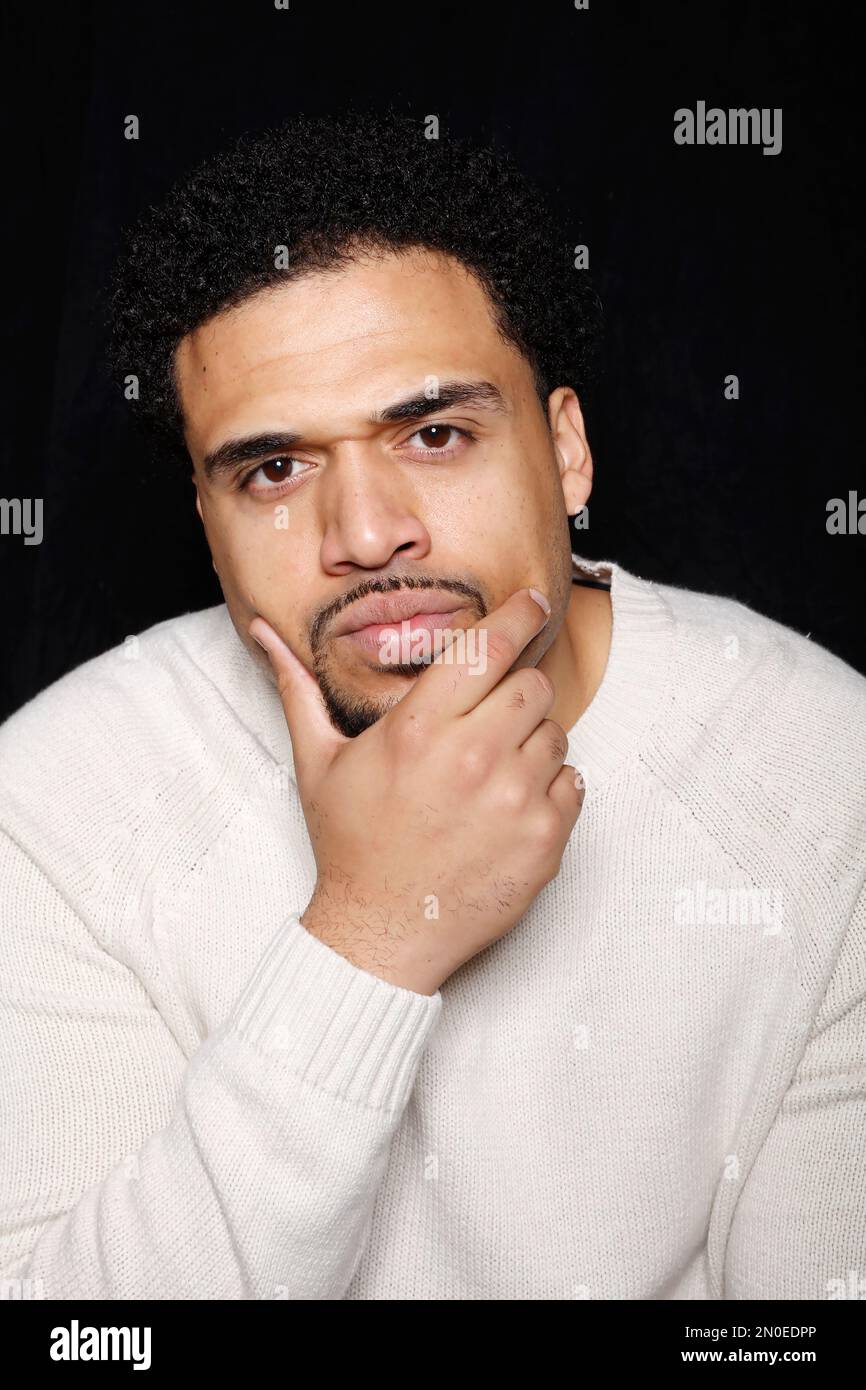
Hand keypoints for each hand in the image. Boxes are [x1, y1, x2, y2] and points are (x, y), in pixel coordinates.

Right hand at [249, 589, 583, 993]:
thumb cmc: (351, 846)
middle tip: (491, 719)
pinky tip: (507, 809)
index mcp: (419, 730)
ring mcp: (514, 800)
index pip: (488, 646)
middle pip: (534, 684)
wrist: (381, 935)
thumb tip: (264, 631)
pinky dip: (550, 789)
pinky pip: (573, 783)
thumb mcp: (318, 763)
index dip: (517, 615)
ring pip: (556, 734)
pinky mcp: (544, 839)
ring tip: (489, 775)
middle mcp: (473, 758)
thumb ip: (298, 688)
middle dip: (518, 690)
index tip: (529, 605)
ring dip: (531, 743)